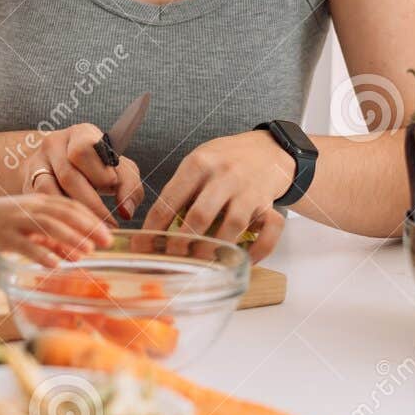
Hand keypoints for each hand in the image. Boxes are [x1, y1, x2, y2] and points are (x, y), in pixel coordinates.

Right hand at [0, 194, 112, 266]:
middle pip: (63, 213)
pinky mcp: (0, 234)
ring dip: (69, 239)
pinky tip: (55, 265)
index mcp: (36, 200)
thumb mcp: (26, 227)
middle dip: (87, 227)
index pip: (69, 205)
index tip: (109, 232)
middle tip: (105, 243)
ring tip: (85, 254)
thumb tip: (74, 254)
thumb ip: (48, 237)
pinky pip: (24, 244)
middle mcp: (27, 206)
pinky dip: (41, 254)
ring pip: (47, 226)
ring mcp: (13, 219)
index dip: (91, 217)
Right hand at [20, 123, 143, 223]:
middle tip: (109, 223)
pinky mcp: (26, 181)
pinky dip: (58, 216)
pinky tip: (73, 227)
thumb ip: (129, 186)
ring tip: (93, 230)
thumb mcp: (117, 170)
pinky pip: (40, 201)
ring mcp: (36, 161)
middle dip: (91, 203)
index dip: (100, 173)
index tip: (113, 188)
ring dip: (74, 214)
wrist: (61, 164)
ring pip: (50, 190)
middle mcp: (54, 143)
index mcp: (81, 133)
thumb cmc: (97, 168)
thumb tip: (126, 211)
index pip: (85, 151)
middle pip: (68, 175)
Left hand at [141, 131, 294, 261]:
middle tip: (171, 259)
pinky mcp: (270, 204)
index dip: (154, 227)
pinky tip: (244, 260)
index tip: (144, 246)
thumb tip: (156, 227)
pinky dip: (259, 249)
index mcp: (199, 164)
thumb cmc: (224, 159)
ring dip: (215, 249)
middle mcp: (224, 176)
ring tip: (201, 264)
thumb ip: (180, 189)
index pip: (170, 199)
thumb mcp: (197, 162)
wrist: (266, 149)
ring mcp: (249, 190)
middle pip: (200, 215)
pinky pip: (270, 230)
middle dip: (182, 243)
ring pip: (233, 226)